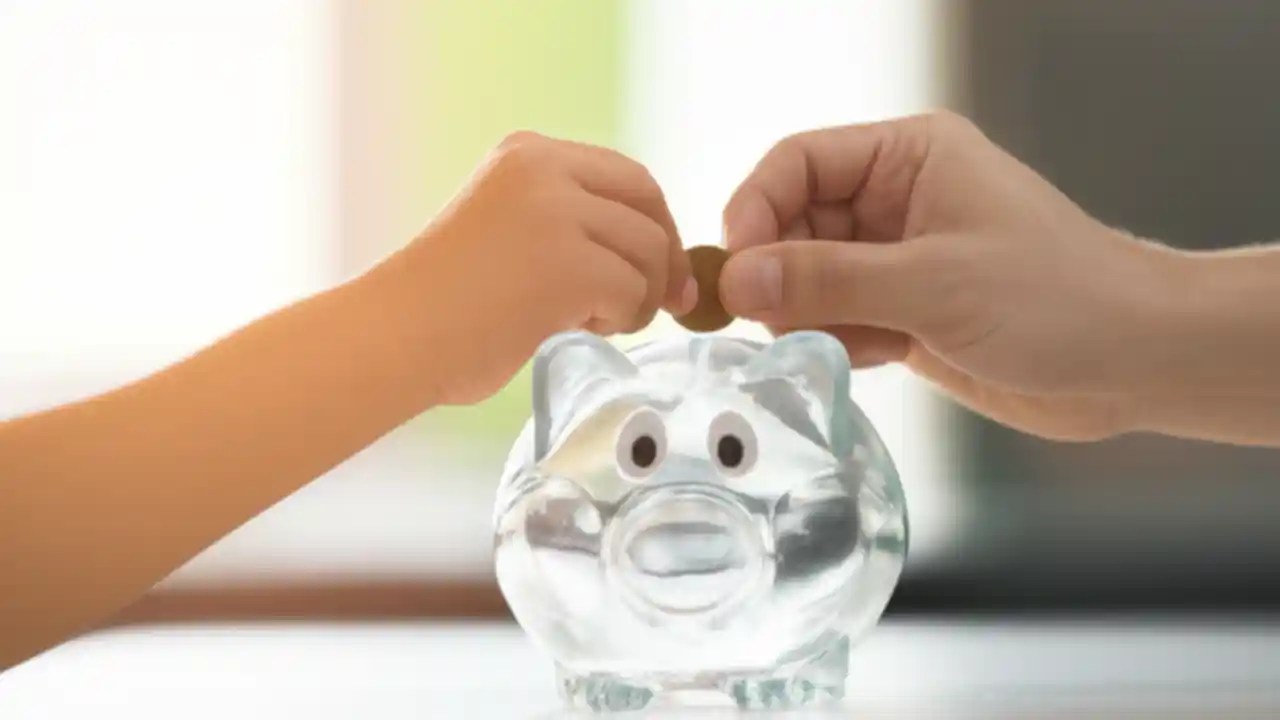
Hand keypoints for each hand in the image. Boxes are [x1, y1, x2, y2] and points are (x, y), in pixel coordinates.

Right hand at [385, 131, 694, 405]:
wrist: (393, 338)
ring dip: (640, 296)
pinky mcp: (568, 264)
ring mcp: (556, 213)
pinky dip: (620, 319)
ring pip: (648, 251)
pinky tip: (579, 329)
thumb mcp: (512, 231)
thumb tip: (664, 258)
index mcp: (527, 154)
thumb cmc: (447, 305)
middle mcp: (544, 168)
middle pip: (647, 201)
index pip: (626, 176)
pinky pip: (631, 292)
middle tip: (667, 302)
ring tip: (599, 322)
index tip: (663, 268)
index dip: (656, 222)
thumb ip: (573, 226)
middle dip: (667, 255)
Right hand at [718, 112, 1181, 440]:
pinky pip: (835, 321)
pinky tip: (866, 359)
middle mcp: (894, 200)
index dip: (756, 207)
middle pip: (793, 224)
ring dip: (802, 314)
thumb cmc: (1056, 298)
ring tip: (827, 344)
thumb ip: (829, 279)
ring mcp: (896, 260)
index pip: (798, 162)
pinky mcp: (901, 313)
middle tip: (764, 319)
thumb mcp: (933, 281)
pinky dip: (832, 342)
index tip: (733, 264)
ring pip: (807, 279)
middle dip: (776, 272)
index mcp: (907, 157)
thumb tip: (738, 278)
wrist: (1131, 363)